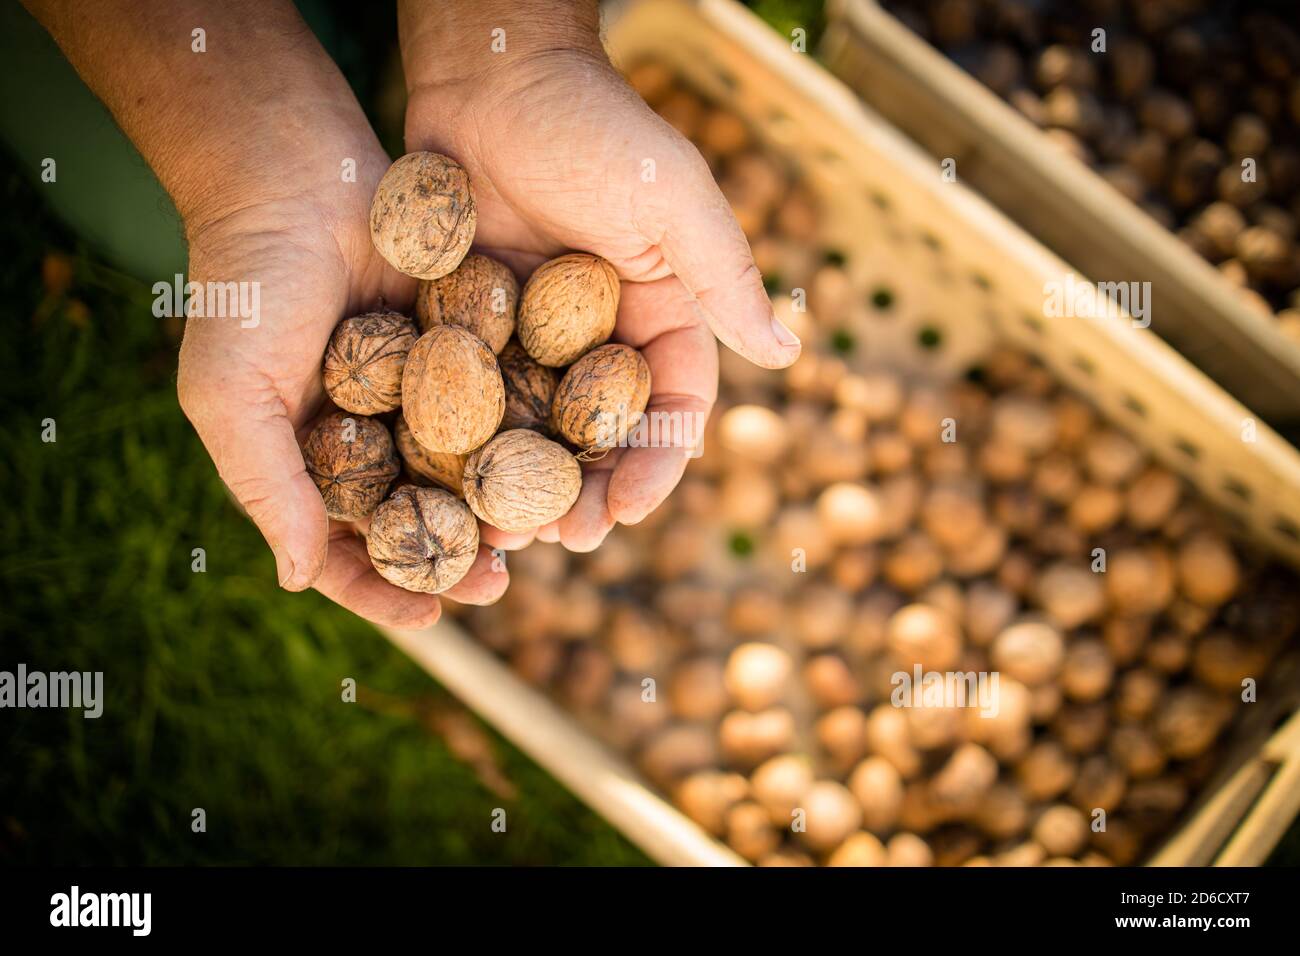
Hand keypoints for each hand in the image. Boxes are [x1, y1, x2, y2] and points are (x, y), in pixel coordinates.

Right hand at [177, 141, 509, 627]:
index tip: (428, 619)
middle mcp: (371, 438)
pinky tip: (560, 459)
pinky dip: (526, 435)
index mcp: (312, 462)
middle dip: (459, 558)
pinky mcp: (464, 352)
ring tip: (540, 534)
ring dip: (503, 506)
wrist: (295, 177)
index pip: (348, 548)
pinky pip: (500, 404)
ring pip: (469, 471)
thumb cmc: (246, 290)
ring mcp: (421, 396)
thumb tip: (298, 579)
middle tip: (501, 584)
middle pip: (421, 520)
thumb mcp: (230, 394)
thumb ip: (265, 485)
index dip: (384, 589)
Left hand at [401, 7, 801, 551]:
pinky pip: (465, 395)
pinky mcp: (468, 323)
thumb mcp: (673, 198)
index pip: (671, 406)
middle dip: (585, 492)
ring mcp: (528, 334)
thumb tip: (786, 353)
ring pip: (531, 429)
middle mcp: (596, 333)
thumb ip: (725, 276)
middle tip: (563, 541)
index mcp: (657, 313)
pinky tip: (442, 483)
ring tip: (501, 534)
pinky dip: (459, 443)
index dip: (655, 462)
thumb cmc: (594, 124)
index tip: (628, 509)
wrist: (493, 70)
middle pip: (599, 433)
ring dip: (521, 486)